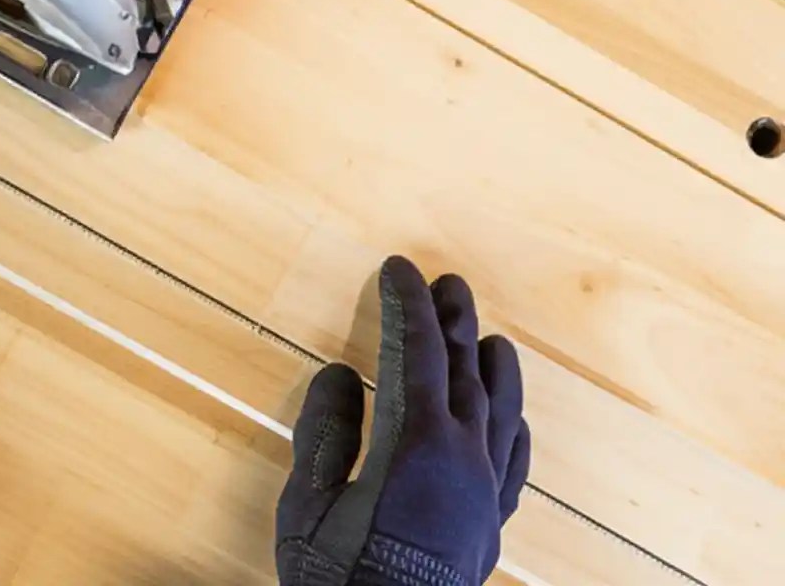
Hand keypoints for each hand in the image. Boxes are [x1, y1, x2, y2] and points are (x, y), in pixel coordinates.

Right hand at [277, 256, 530, 585]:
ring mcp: (483, 495)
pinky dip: (515, 432)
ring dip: (495, 369)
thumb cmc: (338, 579)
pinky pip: (514, 467)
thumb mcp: (308, 506)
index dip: (406, 305)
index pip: (416, 353)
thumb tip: (338, 374)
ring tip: (493, 337)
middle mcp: (463, 460)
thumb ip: (324, 434)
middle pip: (465, 372)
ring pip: (500, 415)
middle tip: (449, 282)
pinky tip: (515, 420)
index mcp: (416, 444)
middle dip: (455, 322)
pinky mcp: (489, 529)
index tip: (397, 268)